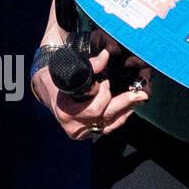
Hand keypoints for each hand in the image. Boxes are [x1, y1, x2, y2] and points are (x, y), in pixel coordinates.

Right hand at [32, 29, 150, 140]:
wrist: (47, 90)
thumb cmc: (58, 79)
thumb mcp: (69, 69)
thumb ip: (89, 65)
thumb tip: (105, 56)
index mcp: (65, 112)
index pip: (94, 108)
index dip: (105, 94)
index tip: (107, 80)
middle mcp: (73, 126)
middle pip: (104, 117)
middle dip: (124, 104)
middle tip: (141, 94)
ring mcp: (80, 131)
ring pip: (108, 124)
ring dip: (125, 110)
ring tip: (139, 98)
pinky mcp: (87, 132)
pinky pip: (107, 127)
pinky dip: (119, 118)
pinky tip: (130, 107)